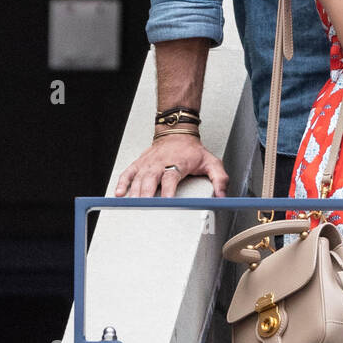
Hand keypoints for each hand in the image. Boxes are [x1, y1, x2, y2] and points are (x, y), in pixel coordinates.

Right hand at [113, 134, 228, 197]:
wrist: (177, 132)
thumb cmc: (192, 151)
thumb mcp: (211, 162)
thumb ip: (219, 179)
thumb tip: (222, 196)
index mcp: (178, 163)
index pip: (171, 177)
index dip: (168, 190)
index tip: (166, 201)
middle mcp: (161, 163)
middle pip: (150, 180)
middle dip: (146, 196)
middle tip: (144, 210)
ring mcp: (148, 164)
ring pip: (138, 179)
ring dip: (134, 194)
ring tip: (131, 208)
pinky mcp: (140, 163)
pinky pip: (128, 173)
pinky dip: (122, 183)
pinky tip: (119, 195)